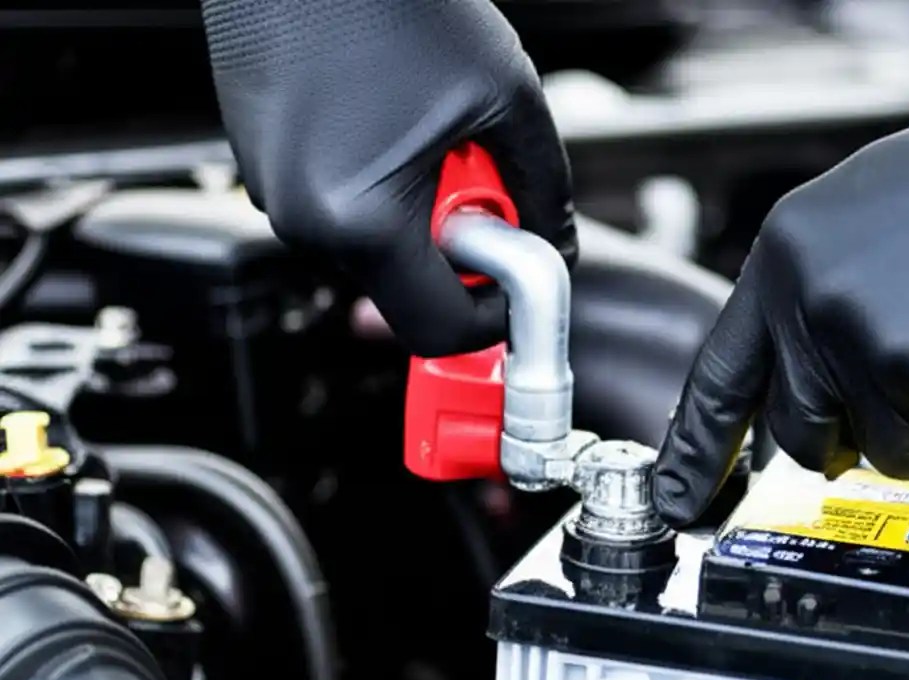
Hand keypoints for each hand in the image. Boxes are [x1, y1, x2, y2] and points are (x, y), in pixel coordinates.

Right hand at [200, 0, 575, 355]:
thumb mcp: (505, 97)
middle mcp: (301, 218)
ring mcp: (271, 190)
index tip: (512, 284)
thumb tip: (553, 244)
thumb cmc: (393, 1)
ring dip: (419, 208)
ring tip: (433, 132)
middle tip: (477, 173)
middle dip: (456, 243)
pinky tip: (394, 122)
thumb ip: (544, 189)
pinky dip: (380, 183)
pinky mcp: (261, 162)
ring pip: (372, 244)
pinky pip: (336, 205)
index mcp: (358, 219)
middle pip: (403, 285)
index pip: (437, 326)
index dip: (489, 315)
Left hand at [651, 24, 908, 526]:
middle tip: (908, 389)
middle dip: (855, 436)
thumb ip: (812, 299)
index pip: (721, 380)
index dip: (698, 451)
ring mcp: (882, 350)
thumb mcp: (858, 217)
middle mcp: (818, 309)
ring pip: (891, 456)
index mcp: (785, 263)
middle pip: (806, 439)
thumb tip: (798, 383)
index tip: (676, 504)